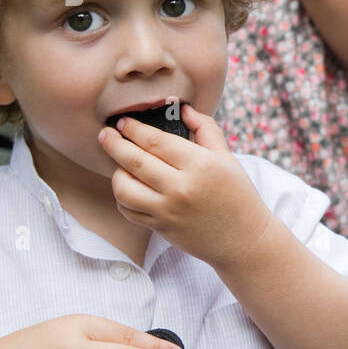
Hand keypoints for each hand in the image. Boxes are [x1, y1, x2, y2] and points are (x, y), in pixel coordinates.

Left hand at [98, 103, 272, 268]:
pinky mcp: (161, 227)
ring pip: (124, 188)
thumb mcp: (227, 157)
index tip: (124, 121)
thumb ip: (205, 128)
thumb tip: (184, 110)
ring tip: (120, 164)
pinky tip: (129, 187)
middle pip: (134, 161)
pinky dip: (123, 197)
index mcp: (200, 165)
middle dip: (114, 144)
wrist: (242, 238)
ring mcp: (168, 210)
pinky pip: (129, 210)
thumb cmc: (237, 195)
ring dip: (117, 172)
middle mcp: (181, 188)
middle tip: (105, 134)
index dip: (135, 129)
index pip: (156, 141)